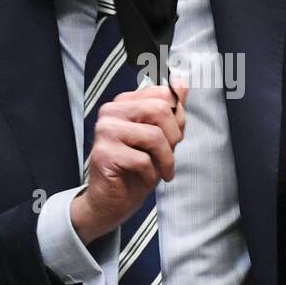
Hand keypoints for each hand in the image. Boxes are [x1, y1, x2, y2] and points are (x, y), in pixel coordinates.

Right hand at [71, 80, 188, 243]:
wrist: (112, 201)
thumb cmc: (136, 169)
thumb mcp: (161, 137)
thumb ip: (170, 110)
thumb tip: (181, 83)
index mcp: (124, 102)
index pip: (162, 93)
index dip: (177, 117)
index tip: (174, 137)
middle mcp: (111, 111)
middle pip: (160, 110)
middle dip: (173, 138)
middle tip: (169, 157)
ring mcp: (105, 131)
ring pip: (154, 136)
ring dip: (165, 160)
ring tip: (161, 171)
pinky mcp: (104, 153)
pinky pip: (142, 160)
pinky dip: (151, 175)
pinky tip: (143, 179)